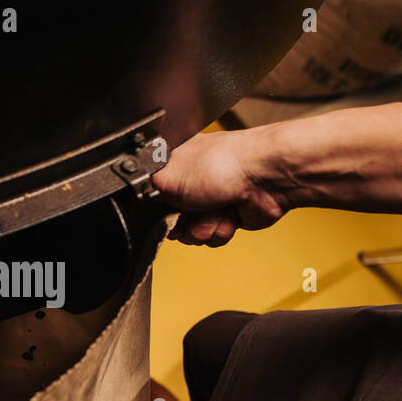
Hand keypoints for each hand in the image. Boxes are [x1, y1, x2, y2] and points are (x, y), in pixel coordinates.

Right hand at [152, 128, 291, 246]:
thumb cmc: (223, 163)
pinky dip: (221, 229)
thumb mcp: (166, 173)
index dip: (157, 208)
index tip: (164, 206)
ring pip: (193, 232)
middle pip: (171, 220)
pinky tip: (229, 214)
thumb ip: (143, 189)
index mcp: (174, 164)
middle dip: (184, 221)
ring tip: (217, 208)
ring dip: (205, 226)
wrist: (266, 177)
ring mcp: (212, 199)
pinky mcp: (229, 216)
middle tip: (194, 207)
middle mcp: (192, 181)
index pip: (152, 197)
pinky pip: (214, 237)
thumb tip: (136, 203)